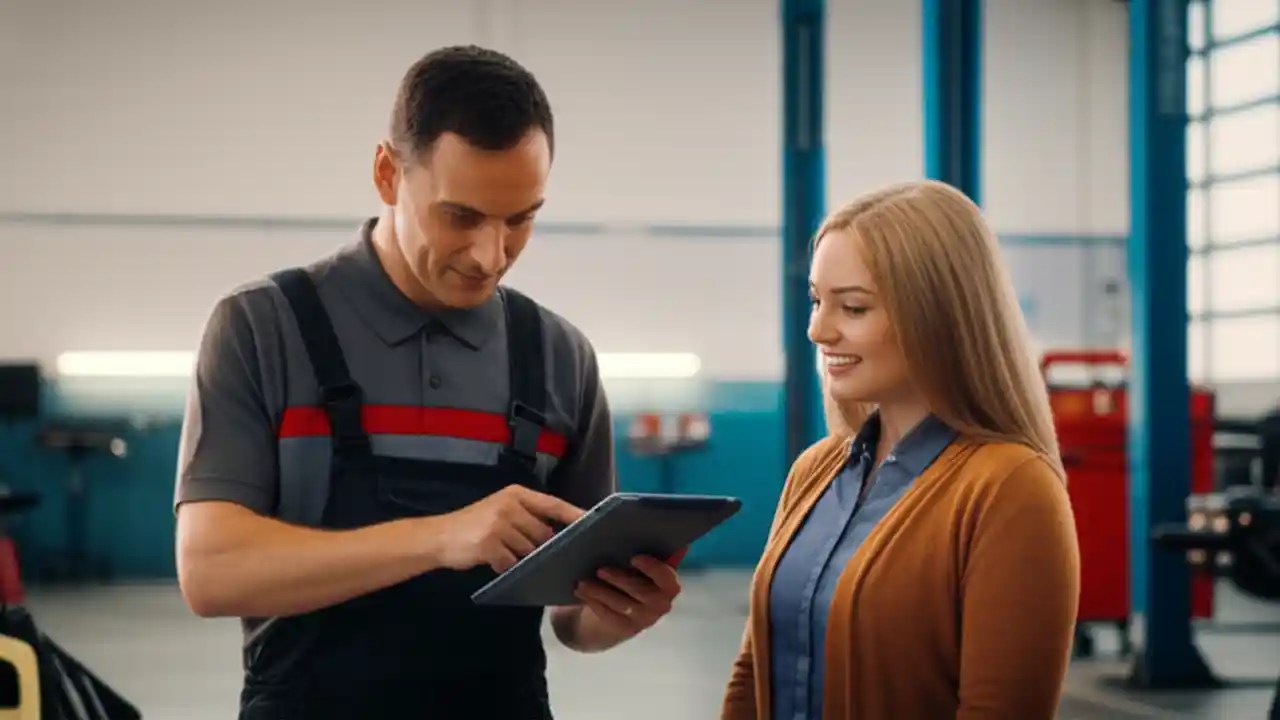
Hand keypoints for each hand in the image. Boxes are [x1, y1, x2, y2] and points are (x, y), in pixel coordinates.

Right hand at [431, 485, 583, 572]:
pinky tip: (493, 560)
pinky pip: (511, 563)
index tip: (593, 523)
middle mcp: (510, 505)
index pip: (553, 504)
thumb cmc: (474, 524)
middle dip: (537, 546)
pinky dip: (505, 566)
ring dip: (519, 557)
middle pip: (543, 533)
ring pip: (528, 550)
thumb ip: (527, 517)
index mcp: (516, 494)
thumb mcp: (501, 510)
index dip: (574, 514)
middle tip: (522, 550)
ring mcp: (499, 524)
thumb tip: (557, 535)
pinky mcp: (490, 544)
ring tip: (503, 552)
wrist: (439, 536)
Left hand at [574, 555, 681, 635]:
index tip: (634, 556)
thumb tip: (647, 525)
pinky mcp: (624, 629)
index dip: (653, 568)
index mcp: (668, 584)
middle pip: (644, 593)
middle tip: (601, 568)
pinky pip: (609, 616)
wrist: (616, 610)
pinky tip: (580, 592)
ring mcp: (643, 619)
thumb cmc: (630, 577)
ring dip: (601, 592)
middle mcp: (661, 604)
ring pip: (623, 605)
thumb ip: (646, 549)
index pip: (668, 578)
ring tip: (582, 581)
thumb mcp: (638, 564)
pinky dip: (594, 603)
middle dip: (621, 580)